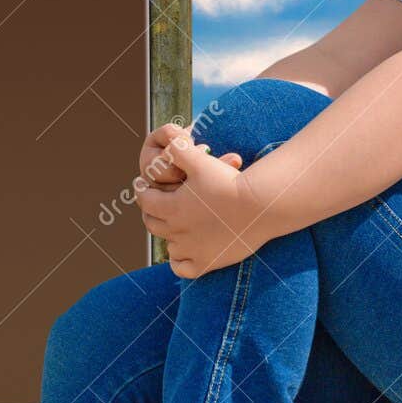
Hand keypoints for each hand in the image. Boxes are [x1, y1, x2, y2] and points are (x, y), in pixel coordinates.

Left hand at [137, 131, 267, 278]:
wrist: (260, 206)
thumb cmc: (230, 182)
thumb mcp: (200, 160)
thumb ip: (179, 148)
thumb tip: (165, 134)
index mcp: (171, 208)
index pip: (145, 201)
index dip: (142, 191)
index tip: (141, 184)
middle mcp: (177, 232)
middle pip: (152, 224)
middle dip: (151, 211)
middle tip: (153, 203)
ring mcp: (192, 250)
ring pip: (168, 245)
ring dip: (167, 235)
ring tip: (171, 224)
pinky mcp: (208, 263)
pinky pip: (182, 268)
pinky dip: (180, 260)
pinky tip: (184, 250)